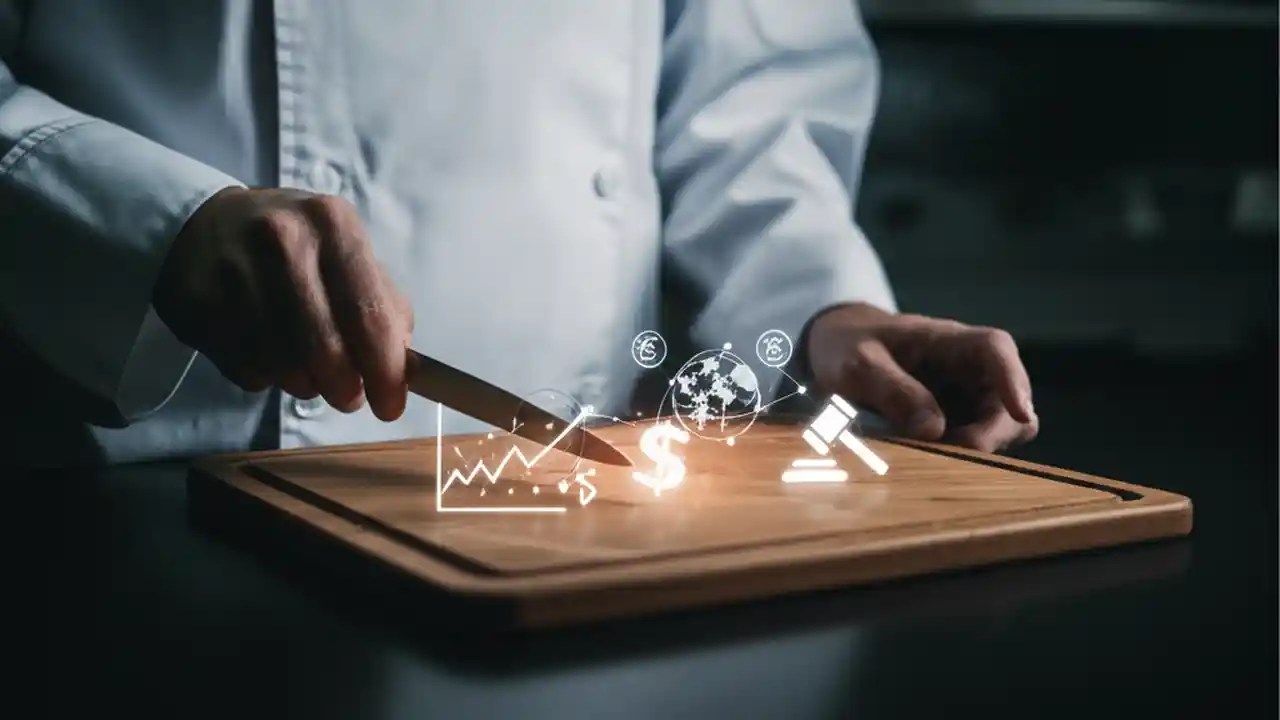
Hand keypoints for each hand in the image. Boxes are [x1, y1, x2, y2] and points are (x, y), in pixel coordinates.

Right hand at [153, 187, 413, 420]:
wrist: (205, 223)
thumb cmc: (296, 247)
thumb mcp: (347, 253)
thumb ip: (382, 306)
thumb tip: (400, 366)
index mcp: (333, 225)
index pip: (369, 315)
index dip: (384, 372)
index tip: (391, 406)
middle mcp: (282, 242)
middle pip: (326, 351)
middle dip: (345, 389)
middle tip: (348, 395)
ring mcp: (234, 272)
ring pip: (285, 368)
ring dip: (305, 385)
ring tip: (307, 368)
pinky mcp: (197, 303)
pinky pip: (247, 371)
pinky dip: (267, 379)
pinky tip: (267, 354)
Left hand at [805, 303, 1037, 452]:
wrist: (837, 351)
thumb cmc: (848, 346)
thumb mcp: (857, 364)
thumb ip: (892, 390)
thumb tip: (934, 430)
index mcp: (948, 341)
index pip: (995, 349)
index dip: (1013, 380)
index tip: (1020, 413)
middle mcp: (968, 369)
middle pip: (1008, 401)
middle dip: (991, 433)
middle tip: (952, 455)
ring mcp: (965, 398)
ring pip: (998, 429)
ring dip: (974, 450)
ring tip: (931, 459)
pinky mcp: (954, 424)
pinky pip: (972, 445)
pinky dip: (957, 458)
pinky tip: (926, 462)